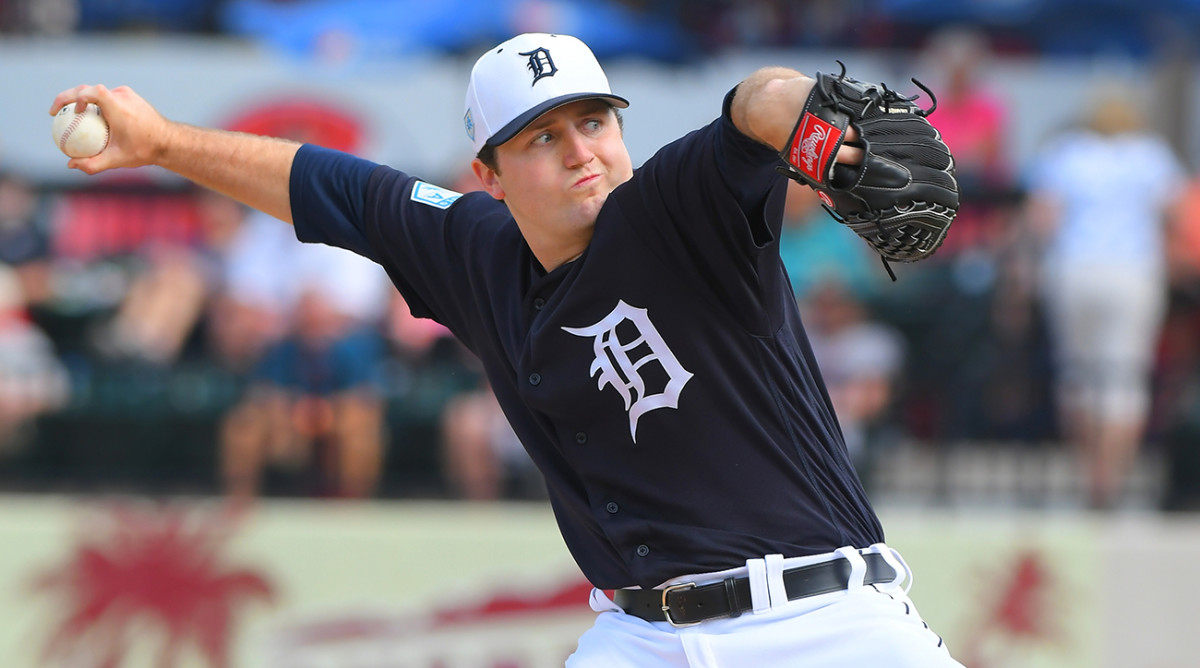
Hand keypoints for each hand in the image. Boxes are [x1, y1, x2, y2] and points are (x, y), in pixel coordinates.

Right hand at [49, 84, 172, 174]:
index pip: (90, 92)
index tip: (67, 112)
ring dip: (82, 101)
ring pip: (98, 92)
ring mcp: (127, 94)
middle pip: (89, 89)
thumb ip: (93, 163)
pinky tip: (90, 120)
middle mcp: (122, 95)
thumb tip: (70, 165)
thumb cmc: (145, 150)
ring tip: (71, 116)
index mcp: (118, 106)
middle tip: (56, 112)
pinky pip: (108, 97)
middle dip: (69, 97)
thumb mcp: (118, 159)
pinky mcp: (130, 96)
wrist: (170, 141)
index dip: (74, 97)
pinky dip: (96, 105)